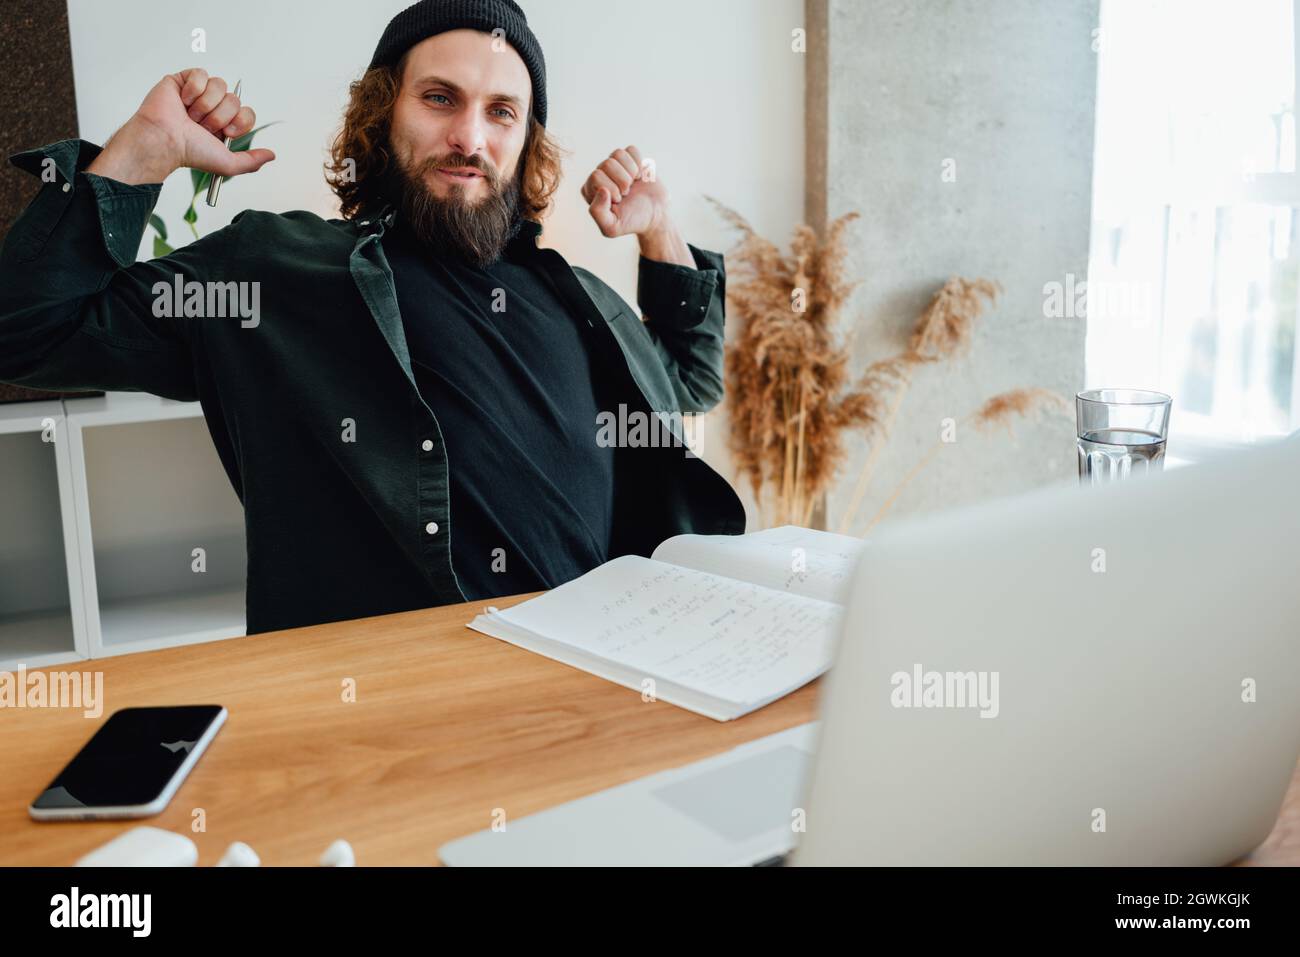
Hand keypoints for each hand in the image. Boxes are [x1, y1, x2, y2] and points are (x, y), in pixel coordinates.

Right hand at [88, 69, 274, 184]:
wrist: (165, 140)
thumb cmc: (190, 152)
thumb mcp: (227, 164)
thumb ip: (251, 161)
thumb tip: (271, 155)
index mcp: (223, 124)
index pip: (246, 112)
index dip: (240, 121)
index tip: (225, 132)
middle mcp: (212, 107)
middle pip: (234, 99)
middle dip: (219, 116)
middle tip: (202, 126)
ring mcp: (198, 93)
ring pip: (219, 85)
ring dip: (206, 104)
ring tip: (190, 115)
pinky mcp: (183, 80)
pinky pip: (201, 74)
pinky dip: (193, 89)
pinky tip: (183, 100)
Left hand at [580, 145, 669, 238]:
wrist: (655, 217)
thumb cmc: (631, 222)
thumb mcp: (611, 227)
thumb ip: (598, 212)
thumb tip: (602, 190)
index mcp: (590, 190)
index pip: (596, 176)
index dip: (612, 188)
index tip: (619, 201)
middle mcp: (600, 175)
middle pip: (607, 164)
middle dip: (623, 181)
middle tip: (627, 193)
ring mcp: (615, 166)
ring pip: (618, 154)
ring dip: (631, 172)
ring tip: (633, 184)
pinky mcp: (630, 160)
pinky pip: (631, 150)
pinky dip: (639, 163)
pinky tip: (639, 176)